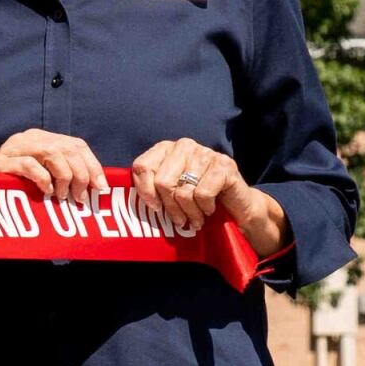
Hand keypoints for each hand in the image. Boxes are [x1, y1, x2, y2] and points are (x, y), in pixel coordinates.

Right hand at [0, 128, 107, 205]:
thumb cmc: (12, 187)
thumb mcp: (42, 175)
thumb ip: (63, 173)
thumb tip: (97, 185)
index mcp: (42, 138)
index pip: (76, 145)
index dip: (92, 165)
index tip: (101, 187)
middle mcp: (29, 138)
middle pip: (67, 148)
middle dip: (81, 174)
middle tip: (81, 197)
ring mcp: (13, 148)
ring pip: (52, 153)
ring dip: (64, 177)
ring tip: (64, 196)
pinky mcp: (0, 161)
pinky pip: (29, 165)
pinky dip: (43, 179)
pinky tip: (46, 191)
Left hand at [129, 135, 268, 244]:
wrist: (236, 205)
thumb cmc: (196, 199)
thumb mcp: (169, 191)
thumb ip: (151, 187)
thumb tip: (128, 195)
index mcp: (166, 148)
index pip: (142, 166)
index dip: (145, 192)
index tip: (154, 208)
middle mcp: (184, 146)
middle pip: (162, 181)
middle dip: (170, 207)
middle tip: (179, 219)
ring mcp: (206, 153)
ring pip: (183, 191)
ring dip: (188, 212)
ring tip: (194, 218)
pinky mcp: (224, 165)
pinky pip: (202, 193)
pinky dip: (204, 208)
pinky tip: (209, 209)